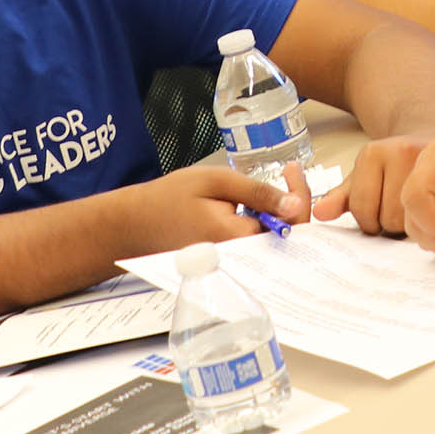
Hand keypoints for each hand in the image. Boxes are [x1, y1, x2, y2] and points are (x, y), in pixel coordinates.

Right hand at [127, 163, 308, 254]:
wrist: (135, 224)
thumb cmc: (169, 198)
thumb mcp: (215, 181)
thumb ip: (257, 192)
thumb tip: (295, 203)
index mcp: (238, 238)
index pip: (290, 225)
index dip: (299, 196)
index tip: (291, 170)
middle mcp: (241, 258)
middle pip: (286, 236)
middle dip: (293, 203)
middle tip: (288, 173)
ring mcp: (235, 263)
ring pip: (271, 238)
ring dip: (279, 212)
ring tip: (279, 181)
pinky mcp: (229, 261)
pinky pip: (255, 243)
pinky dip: (263, 221)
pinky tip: (260, 202)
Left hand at [314, 136, 429, 234]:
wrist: (430, 145)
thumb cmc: (393, 166)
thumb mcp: (363, 178)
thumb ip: (341, 197)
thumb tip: (319, 213)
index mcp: (373, 153)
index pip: (362, 207)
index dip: (367, 219)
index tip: (374, 212)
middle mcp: (401, 152)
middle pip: (387, 216)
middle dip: (388, 221)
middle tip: (394, 208)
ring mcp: (427, 162)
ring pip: (410, 220)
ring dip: (407, 223)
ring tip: (410, 208)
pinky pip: (432, 216)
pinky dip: (427, 220)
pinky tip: (426, 209)